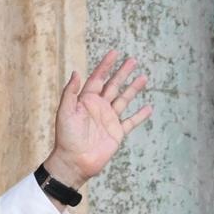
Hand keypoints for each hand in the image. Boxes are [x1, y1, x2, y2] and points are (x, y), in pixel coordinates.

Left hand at [45, 50, 151, 187]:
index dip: (105, 65)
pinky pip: (131, 122)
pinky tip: (149, 107)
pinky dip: (140, 115)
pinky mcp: (117, 133)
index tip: (115, 52)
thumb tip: (77, 72)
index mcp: (85, 101)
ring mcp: (109, 120)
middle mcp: (98, 108)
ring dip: (133, 89)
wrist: (74, 161)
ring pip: (124, 100)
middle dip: (122, 73)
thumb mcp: (65, 112)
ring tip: (143, 77)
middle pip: (113, 86)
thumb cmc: (66, 137)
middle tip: (133, 60)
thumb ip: (70, 92)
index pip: (97, 78)